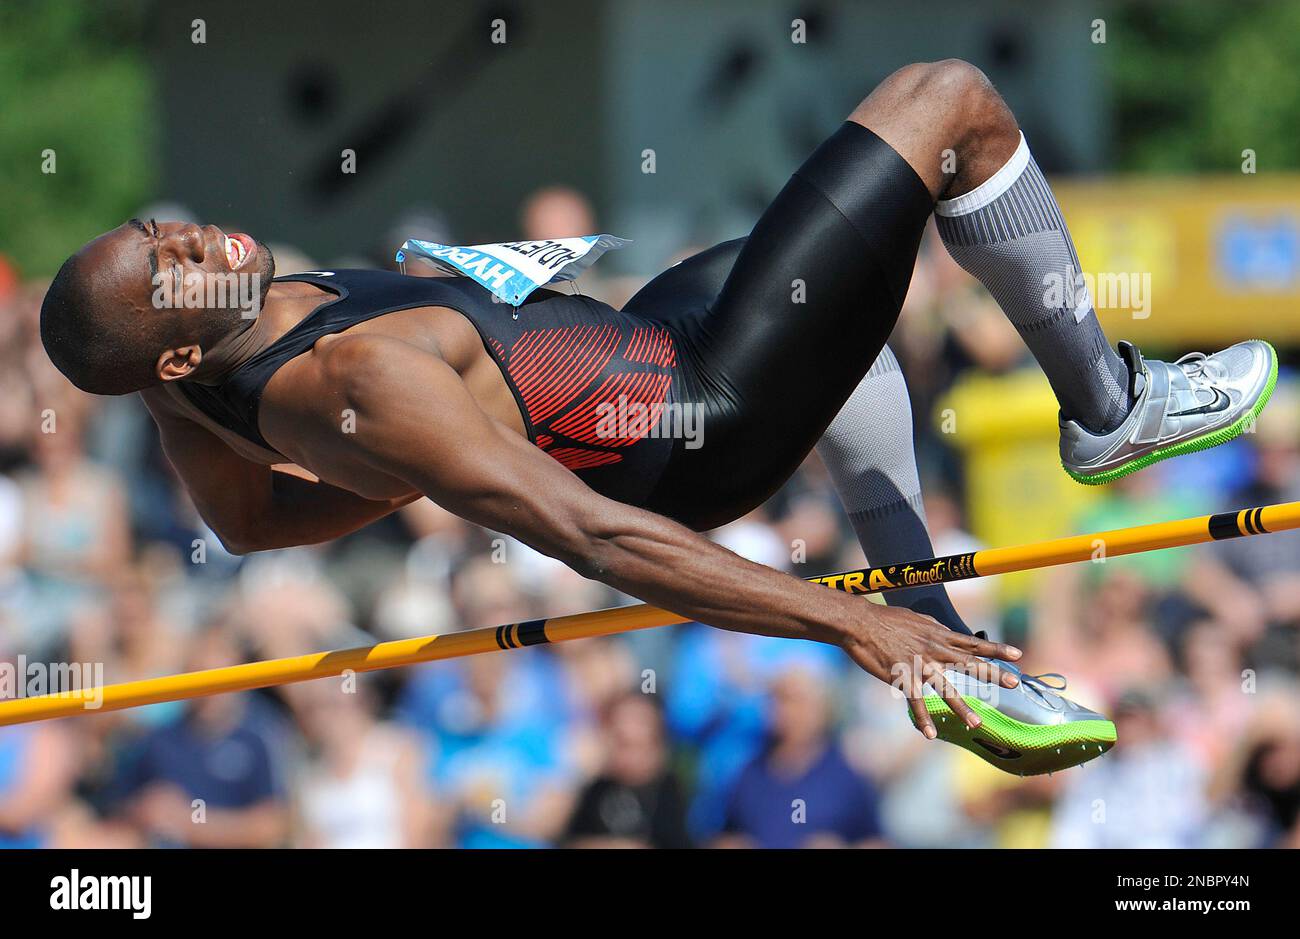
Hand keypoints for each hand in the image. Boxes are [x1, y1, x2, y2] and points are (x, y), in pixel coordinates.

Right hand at [837, 601, 1021, 738]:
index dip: (996, 649)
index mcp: (939, 636)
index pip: (973, 643)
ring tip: (977, 723)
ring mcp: (919, 665)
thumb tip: (947, 632)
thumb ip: (934, 628)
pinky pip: (915, 702)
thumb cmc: (886, 619)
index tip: (1018, 655)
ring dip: (962, 707)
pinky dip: (922, 718)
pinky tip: (930, 734)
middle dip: (993, 673)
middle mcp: (934, 650)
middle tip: (1014, 682)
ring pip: (945, 689)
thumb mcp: (917, 619)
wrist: (861, 624)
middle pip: (969, 663)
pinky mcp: (903, 678)